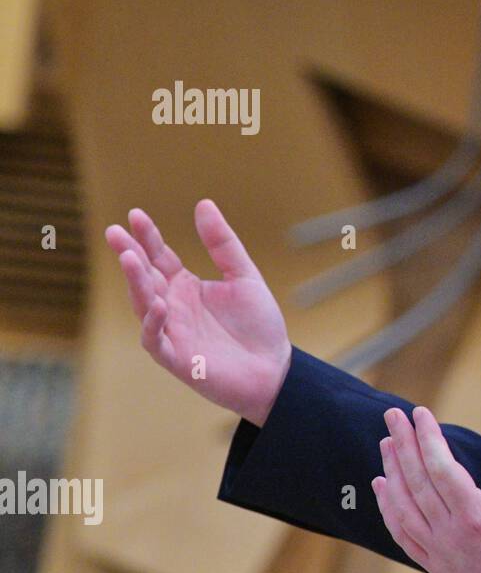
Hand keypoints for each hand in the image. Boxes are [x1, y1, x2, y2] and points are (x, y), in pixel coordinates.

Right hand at [104, 199, 291, 426]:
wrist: (274, 370)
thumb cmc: (258, 325)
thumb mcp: (245, 276)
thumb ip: (223, 244)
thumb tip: (203, 203)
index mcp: (186, 287)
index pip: (159, 257)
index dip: (147, 237)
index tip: (135, 214)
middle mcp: (172, 307)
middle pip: (144, 277)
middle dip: (129, 255)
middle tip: (114, 232)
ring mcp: (172, 332)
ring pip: (144, 305)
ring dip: (135, 283)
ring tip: (130, 258)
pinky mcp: (176, 358)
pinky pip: (155, 339)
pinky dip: (153, 322)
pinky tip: (159, 303)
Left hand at [372, 407, 480, 572]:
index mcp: (478, 517)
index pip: (442, 468)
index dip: (428, 438)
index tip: (420, 413)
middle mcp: (452, 536)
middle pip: (417, 482)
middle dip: (402, 445)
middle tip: (392, 415)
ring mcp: (440, 554)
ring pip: (403, 508)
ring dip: (392, 472)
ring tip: (386, 443)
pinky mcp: (436, 567)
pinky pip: (402, 535)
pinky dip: (388, 508)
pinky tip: (381, 485)